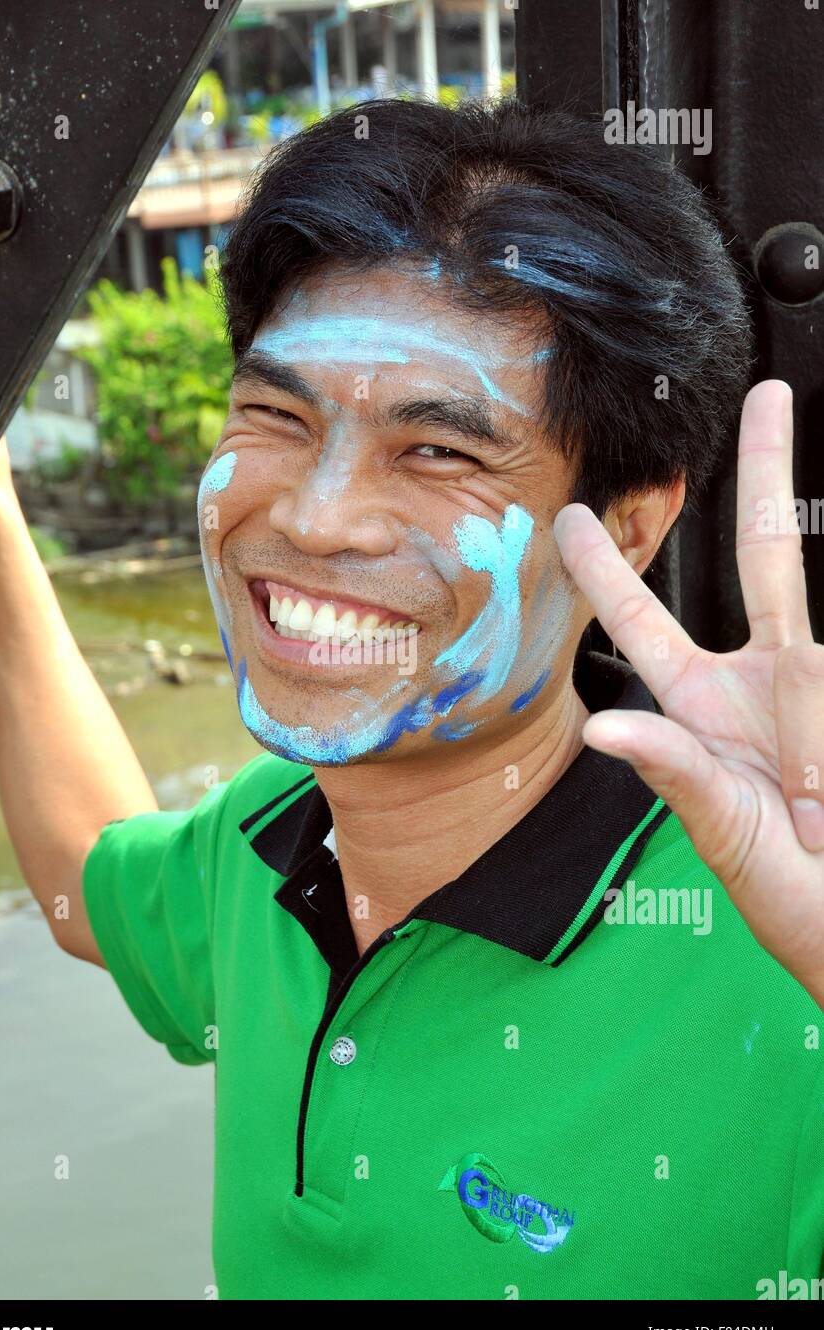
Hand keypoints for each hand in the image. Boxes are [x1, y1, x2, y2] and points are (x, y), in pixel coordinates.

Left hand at [553, 380, 823, 1008]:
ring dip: (806, 675)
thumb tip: (602, 729)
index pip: (642, 620)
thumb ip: (671, 771)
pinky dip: (822, 705)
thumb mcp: (721, 831)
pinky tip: (814, 766)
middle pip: (766, 553)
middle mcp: (763, 681)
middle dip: (767, 470)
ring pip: (812, 618)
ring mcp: (818, 685)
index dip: (607, 569)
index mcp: (701, 709)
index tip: (572, 516)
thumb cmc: (789, 892)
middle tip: (772, 395)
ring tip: (807, 732)